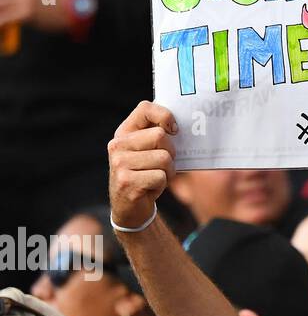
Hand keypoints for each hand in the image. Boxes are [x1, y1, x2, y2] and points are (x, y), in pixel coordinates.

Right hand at [108, 101, 178, 227]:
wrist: (129, 206)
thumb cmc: (146, 173)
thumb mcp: (148, 151)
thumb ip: (158, 134)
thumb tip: (181, 123)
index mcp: (124, 133)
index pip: (145, 108)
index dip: (165, 115)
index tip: (174, 129)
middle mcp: (117, 145)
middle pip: (160, 136)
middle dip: (171, 152)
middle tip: (164, 163)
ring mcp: (119, 164)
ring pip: (164, 158)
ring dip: (168, 171)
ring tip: (156, 176)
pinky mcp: (126, 181)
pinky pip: (160, 176)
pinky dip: (162, 184)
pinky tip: (150, 187)